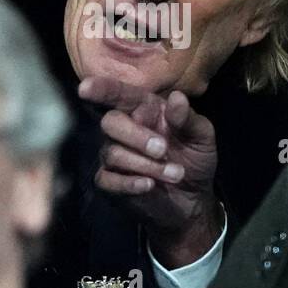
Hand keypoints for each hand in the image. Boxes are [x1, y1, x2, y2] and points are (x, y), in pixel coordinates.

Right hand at [79, 76, 218, 267]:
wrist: (193, 198)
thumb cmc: (195, 159)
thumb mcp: (202, 136)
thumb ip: (188, 118)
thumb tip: (177, 98)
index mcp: (145, 110)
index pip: (119, 94)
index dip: (102, 88)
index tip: (85, 88)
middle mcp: (124, 128)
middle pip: (110, 122)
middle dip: (136, 136)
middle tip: (163, 150)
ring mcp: (114, 155)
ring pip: (113, 153)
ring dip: (146, 165)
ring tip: (175, 174)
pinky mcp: (110, 181)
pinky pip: (107, 179)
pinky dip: (129, 182)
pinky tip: (149, 185)